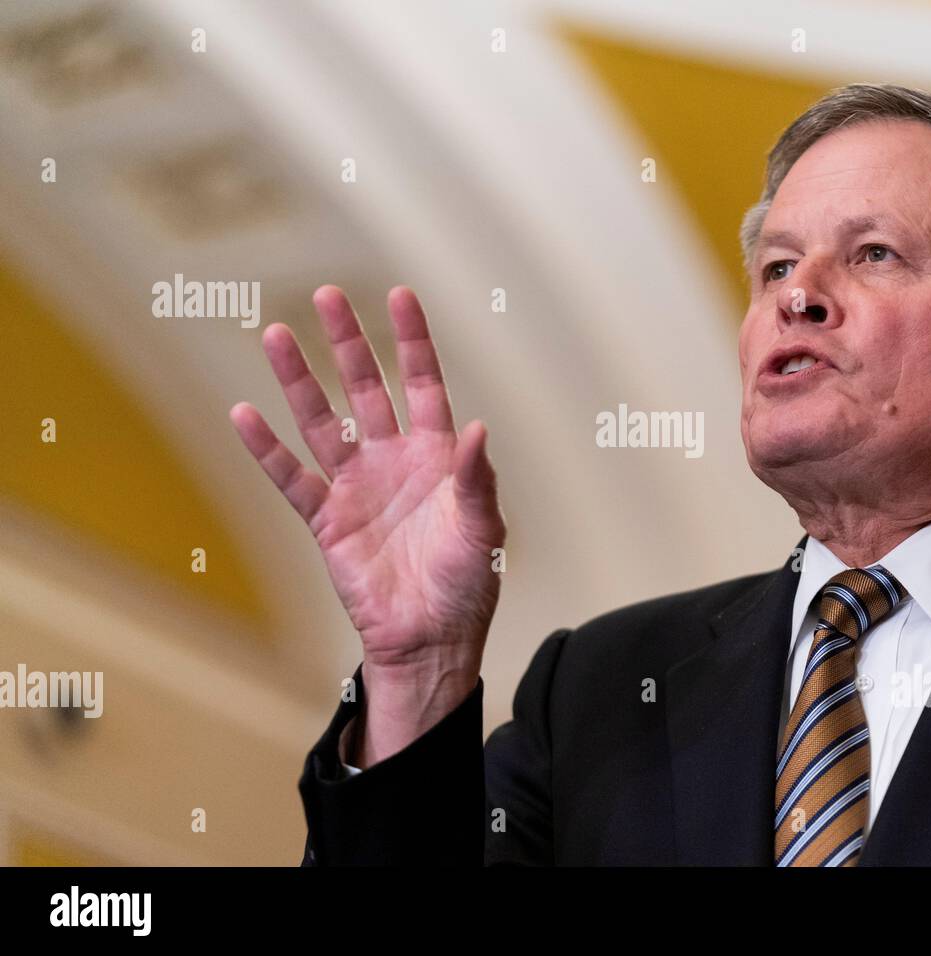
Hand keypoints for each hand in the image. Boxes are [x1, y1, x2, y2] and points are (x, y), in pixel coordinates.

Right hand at [230, 286, 504, 761]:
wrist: (430, 640)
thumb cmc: (467, 585)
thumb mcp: (485, 531)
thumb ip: (478, 480)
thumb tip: (480, 429)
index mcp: (436, 456)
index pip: (421, 384)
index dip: (411, 341)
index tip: (399, 295)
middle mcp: (392, 461)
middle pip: (364, 388)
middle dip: (348, 343)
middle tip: (327, 295)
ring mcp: (356, 488)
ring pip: (321, 421)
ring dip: (298, 380)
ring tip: (276, 334)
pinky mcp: (327, 522)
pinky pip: (292, 478)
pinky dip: (267, 450)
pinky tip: (244, 415)